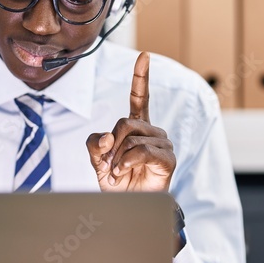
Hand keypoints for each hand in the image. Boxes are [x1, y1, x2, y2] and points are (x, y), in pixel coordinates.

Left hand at [87, 52, 175, 191]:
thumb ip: (95, 144)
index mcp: (137, 127)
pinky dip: (127, 161)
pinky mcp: (168, 158)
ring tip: (118, 172)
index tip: (144, 55)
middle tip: (109, 164)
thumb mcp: (97, 160)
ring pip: (132, 137)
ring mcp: (162, 144)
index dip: (141, 77)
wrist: (129, 206)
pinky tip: (124, 171)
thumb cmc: (117, 183)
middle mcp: (152, 131)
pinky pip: (142, 150)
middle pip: (124, 122)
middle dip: (111, 144)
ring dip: (118, 157)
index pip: (140, 98)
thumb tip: (108, 136)